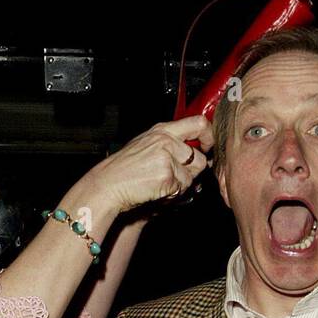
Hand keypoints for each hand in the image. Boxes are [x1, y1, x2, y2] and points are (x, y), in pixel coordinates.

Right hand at [82, 114, 213, 215]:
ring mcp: (167, 156)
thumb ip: (171, 145)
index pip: (198, 123)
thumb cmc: (125, 170)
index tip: (208, 148)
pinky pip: (182, 189)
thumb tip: (200, 153)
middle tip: (178, 178)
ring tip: (162, 184)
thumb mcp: (147, 147)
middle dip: (193, 172)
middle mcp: (166, 140)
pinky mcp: (167, 175)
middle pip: (200, 156)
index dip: (209, 137)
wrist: (108, 185)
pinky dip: (173, 195)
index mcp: (161, 130)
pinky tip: (157, 191)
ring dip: (182, 185)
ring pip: (193, 175)